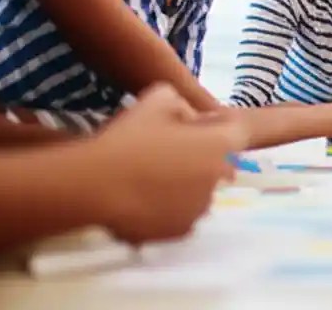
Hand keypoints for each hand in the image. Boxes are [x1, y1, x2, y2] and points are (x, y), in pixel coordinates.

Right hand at [93, 84, 247, 243]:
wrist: (95, 186)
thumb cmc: (128, 138)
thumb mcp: (157, 99)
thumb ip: (182, 102)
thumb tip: (191, 116)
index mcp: (220, 147)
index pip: (237, 133)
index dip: (220, 126)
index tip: (200, 124)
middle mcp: (218, 180)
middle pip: (219, 164)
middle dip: (203, 156)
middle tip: (170, 151)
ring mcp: (200, 209)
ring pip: (200, 191)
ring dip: (187, 183)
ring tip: (153, 176)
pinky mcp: (180, 231)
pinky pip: (182, 214)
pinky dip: (171, 207)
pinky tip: (144, 197)